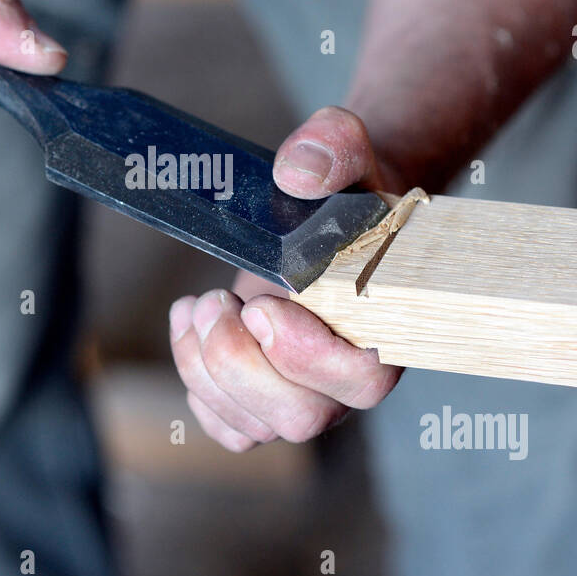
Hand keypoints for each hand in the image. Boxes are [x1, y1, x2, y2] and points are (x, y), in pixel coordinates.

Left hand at [168, 106, 403, 450]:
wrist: (336, 214)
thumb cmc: (348, 189)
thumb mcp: (345, 148)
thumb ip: (332, 147)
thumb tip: (296, 172)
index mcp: (387, 328)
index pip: (361, 379)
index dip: (306, 354)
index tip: (262, 302)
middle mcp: (352, 378)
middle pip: (300, 418)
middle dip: (239, 363)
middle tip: (215, 301)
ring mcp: (310, 396)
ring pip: (256, 427)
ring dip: (208, 369)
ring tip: (197, 305)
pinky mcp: (267, 400)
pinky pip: (229, 428)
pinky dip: (198, 386)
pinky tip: (189, 330)